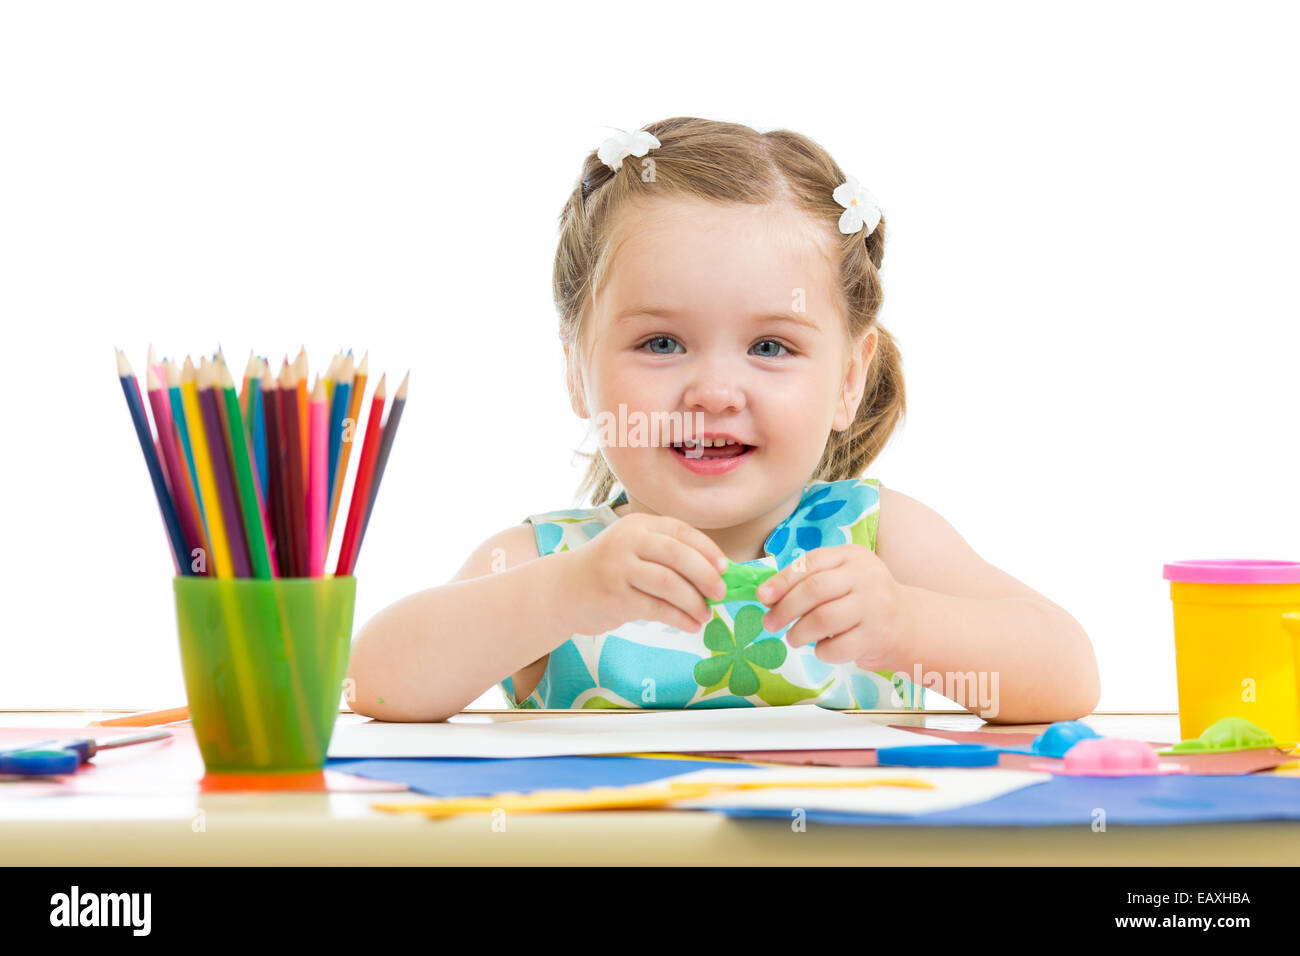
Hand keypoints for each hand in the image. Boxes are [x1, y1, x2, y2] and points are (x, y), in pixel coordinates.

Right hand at [556, 512, 728, 635]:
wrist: (563, 591)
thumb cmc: (608, 571)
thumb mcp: (633, 550)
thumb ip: (666, 556)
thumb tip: (716, 574)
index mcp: (638, 525)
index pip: (680, 531)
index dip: (707, 549)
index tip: (725, 568)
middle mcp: (627, 541)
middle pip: (677, 555)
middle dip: (705, 575)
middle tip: (721, 593)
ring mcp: (619, 568)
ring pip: (669, 583)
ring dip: (694, 602)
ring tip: (705, 615)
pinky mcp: (614, 596)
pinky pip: (656, 608)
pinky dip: (679, 618)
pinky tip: (691, 626)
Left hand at [755, 544, 911, 668]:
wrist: (907, 623)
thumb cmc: (861, 600)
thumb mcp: (842, 578)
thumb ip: (809, 580)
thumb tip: (766, 597)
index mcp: (852, 556)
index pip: (811, 562)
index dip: (782, 580)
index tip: (762, 597)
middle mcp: (866, 576)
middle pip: (815, 590)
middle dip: (785, 609)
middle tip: (769, 623)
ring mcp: (875, 606)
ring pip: (823, 619)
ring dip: (799, 632)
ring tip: (793, 638)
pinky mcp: (878, 636)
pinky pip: (837, 647)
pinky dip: (821, 652)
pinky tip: (822, 649)